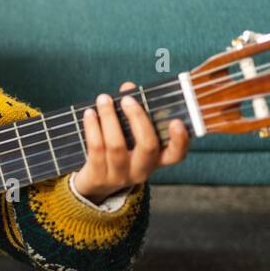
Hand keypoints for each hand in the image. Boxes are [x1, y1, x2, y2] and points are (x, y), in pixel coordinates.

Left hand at [68, 80, 189, 203]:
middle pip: (147, 146)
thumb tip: (128, 87)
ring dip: (109, 118)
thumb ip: (132, 112)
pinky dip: (93, 128)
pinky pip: (96, 149)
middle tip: (127, 99)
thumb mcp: (129, 136)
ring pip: (117, 146)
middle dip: (138, 118)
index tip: (176, 121)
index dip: (180, 140)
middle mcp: (142, 170)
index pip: (176, 154)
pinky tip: (89, 114)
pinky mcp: (99, 177)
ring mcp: (120, 176)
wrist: (94, 183)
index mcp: (156, 160)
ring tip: (103, 99)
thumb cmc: (117, 151)